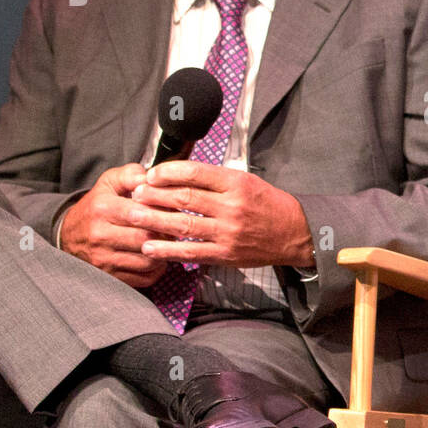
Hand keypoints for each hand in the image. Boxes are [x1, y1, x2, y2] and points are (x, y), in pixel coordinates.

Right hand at [58, 163, 168, 287]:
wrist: (68, 236)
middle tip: (174, 227)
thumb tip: (154, 177)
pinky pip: (144, 278)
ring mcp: (104, 259)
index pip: (140, 213)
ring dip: (163, 252)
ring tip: (165, 241)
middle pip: (146, 238)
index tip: (170, 210)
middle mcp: (100, 235)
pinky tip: (157, 256)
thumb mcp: (109, 183)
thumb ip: (132, 175)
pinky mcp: (110, 276)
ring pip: (147, 260)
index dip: (162, 212)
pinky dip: (157, 269)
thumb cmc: (96, 206)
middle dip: (166, 233)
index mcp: (102, 209)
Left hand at [128, 161, 315, 268]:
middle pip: (184, 198)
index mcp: (236, 183)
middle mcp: (231, 207)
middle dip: (154, 195)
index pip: (194, 173)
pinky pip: (190, 252)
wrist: (294, 233)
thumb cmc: (268, 204)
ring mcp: (228, 232)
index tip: (150, 175)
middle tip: (135, 194)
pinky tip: (149, 247)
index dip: (167, 173)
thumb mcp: (246, 181)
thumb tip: (178, 176)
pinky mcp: (225, 254)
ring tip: (133, 216)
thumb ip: (215, 179)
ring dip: (153, 220)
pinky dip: (167, 250)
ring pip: (182, 224)